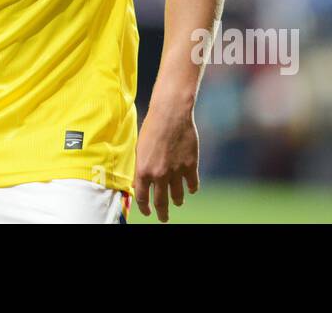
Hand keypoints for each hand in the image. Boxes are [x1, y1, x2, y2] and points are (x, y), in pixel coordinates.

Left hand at [133, 100, 199, 222]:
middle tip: (163, 218)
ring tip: (177, 202)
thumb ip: (140, 167)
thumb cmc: (152, 128)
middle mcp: (159, 175)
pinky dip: (191, 189)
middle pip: (161, 202)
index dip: (144, 207)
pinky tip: (190, 189)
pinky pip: (192, 185)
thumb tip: (138, 184)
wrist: (170, 114)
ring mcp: (176, 172)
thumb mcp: (139, 149)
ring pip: (178, 196)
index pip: (142, 197)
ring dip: (177, 201)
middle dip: (162, 213)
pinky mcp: (191, 166)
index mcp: (143, 170)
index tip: (147, 212)